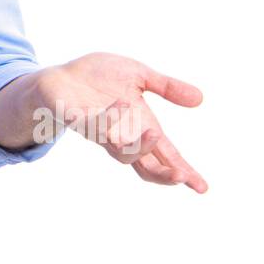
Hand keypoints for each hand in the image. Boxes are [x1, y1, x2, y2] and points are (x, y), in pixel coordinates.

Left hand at [38, 51, 207, 192]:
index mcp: (139, 127)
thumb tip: (200, 98)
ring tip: (154, 132)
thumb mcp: (138, 76)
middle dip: (163, 173)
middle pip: (144, 165)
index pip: (165, 156)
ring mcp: (97, 131)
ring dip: (138, 146)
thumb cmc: (99, 78)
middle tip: (180, 174)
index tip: (202, 187)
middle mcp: (120, 135)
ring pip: (119, 152)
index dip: (183, 172)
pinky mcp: (75, 118)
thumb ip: (166, 87)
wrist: (60, 75)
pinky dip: (103, 121)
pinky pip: (89, 127)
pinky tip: (117, 108)